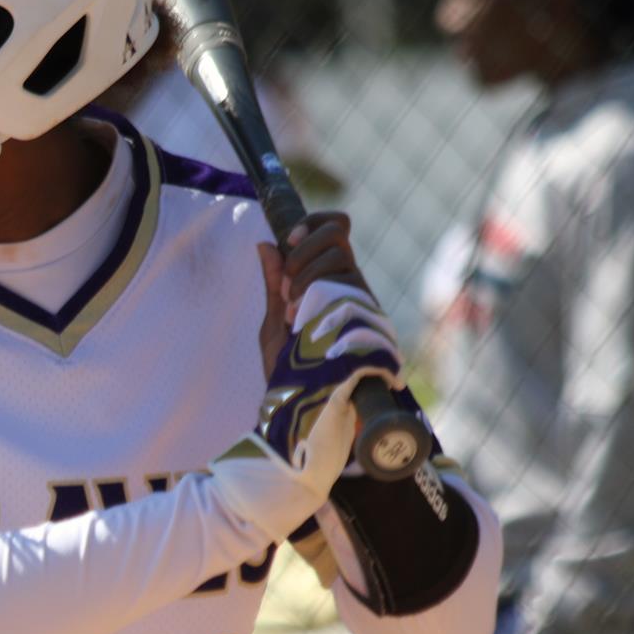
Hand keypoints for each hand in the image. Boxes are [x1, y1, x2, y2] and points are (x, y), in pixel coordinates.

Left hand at [256, 212, 371, 372]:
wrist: (306, 409)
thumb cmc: (291, 371)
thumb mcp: (274, 324)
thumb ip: (273, 285)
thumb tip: (264, 244)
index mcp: (328, 278)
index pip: (332, 228)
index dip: (312, 223)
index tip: (288, 241)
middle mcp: (348, 282)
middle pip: (337, 231)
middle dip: (304, 249)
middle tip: (288, 285)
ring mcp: (360, 298)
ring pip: (341, 255)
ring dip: (307, 275)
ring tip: (294, 310)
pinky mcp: (368, 316)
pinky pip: (349, 285)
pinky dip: (320, 293)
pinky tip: (305, 318)